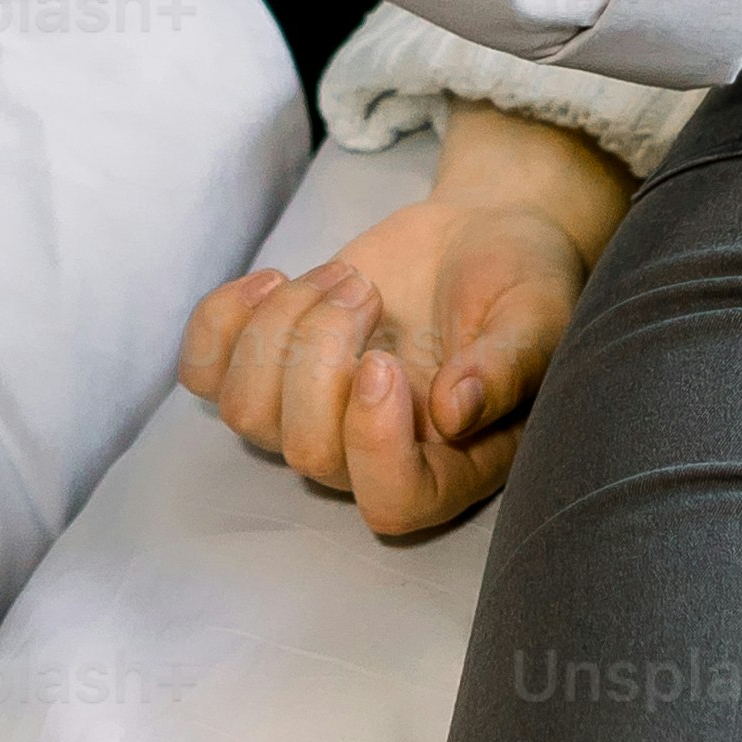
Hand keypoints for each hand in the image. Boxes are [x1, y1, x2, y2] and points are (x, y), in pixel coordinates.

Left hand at [175, 107, 625, 537]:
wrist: (480, 237)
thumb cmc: (522, 285)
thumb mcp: (539, 316)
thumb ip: (508, 365)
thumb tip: (455, 412)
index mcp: (452, 462)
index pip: (392, 503)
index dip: (372, 444)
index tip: (383, 362)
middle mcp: (373, 457)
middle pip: (307, 452)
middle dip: (322, 354)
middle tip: (365, 288)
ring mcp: (311, 417)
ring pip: (247, 413)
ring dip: (280, 328)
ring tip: (342, 277)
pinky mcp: (268, 370)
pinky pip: (202, 375)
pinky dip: (219, 322)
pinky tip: (273, 279)